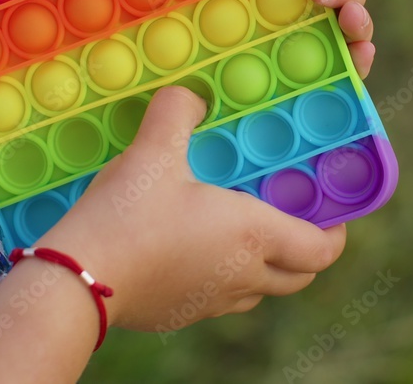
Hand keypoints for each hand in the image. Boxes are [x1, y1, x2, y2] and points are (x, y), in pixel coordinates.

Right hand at [38, 88, 346, 330]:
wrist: (77, 281)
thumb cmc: (127, 214)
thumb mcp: (153, 151)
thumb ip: (178, 112)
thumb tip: (191, 96)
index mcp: (253, 236)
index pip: (322, 251)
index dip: (335, 234)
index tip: (328, 212)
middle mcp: (243, 276)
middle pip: (299, 276)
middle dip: (304, 249)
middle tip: (290, 217)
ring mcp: (213, 302)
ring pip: (260, 290)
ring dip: (265, 266)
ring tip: (243, 232)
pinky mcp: (182, 315)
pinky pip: (221, 299)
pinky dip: (225, 278)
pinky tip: (193, 250)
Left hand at [149, 0, 375, 78]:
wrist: (157, 102)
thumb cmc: (164, 34)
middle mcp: (294, 9)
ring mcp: (307, 47)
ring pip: (350, 24)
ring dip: (357, 15)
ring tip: (347, 20)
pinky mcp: (311, 85)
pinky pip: (348, 72)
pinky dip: (360, 60)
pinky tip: (358, 54)